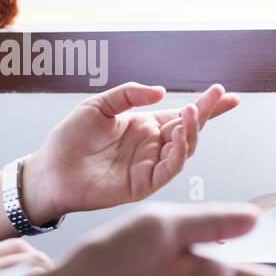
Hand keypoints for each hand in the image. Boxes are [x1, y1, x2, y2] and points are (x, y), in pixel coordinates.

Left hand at [22, 83, 239, 222]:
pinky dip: (179, 152)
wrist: (49, 170)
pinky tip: (179, 136)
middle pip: (190, 130)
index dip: (206, 106)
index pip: (182, 115)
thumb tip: (161, 91)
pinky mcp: (145, 184)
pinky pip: (170, 168)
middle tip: (217, 96)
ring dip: (192, 131)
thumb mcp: (99, 105)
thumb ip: (129, 95)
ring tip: (190, 113)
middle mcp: (153, 147)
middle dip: (206, 113)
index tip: (226, 94)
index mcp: (145, 127)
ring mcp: (151, 166)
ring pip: (185, 149)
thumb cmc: (69, 140)